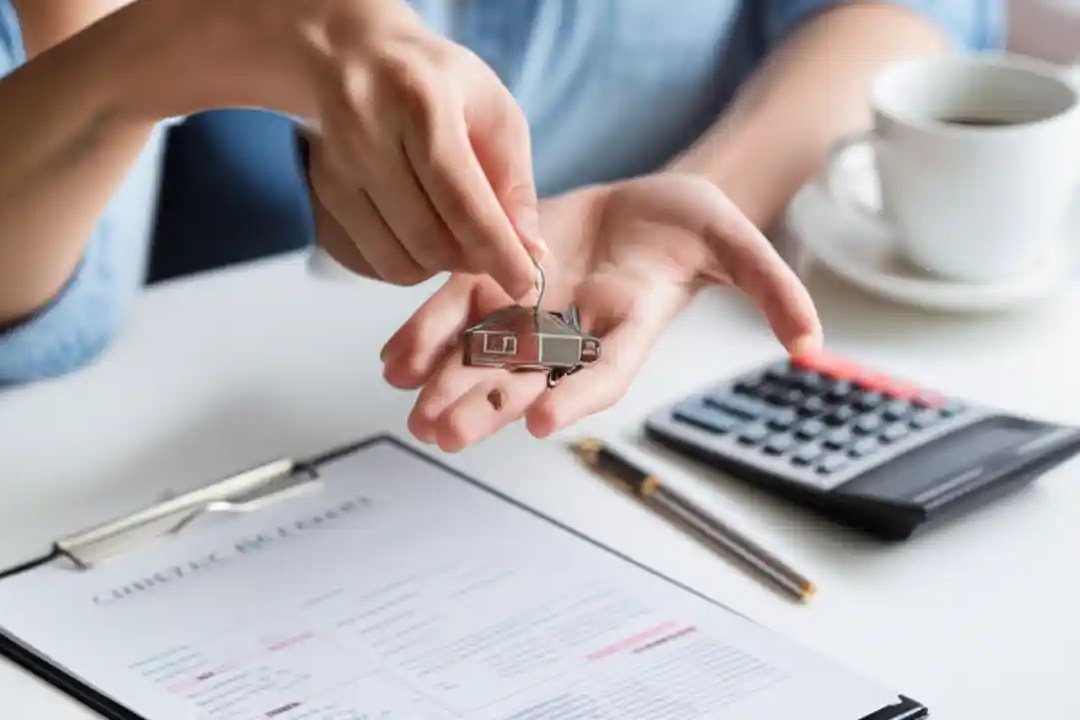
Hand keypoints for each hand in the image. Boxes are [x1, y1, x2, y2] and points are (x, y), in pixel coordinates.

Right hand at [112, 0, 541, 294]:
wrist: (349, 55)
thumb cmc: (432, 82)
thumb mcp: (492, 110)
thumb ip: (513, 182)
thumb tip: (530, 253)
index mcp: (420, 103)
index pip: (461, 199)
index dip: (496, 250)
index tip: (523, 283)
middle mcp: (367, 136)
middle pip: (428, 239)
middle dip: (471, 260)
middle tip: (491, 249)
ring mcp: (335, 169)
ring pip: (397, 261)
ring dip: (438, 265)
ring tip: (454, 234)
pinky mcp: (319, 196)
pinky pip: (370, 263)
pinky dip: (405, 264)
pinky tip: (420, 234)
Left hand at [379, 175, 822, 451]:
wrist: (641, 206)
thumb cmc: (689, 226)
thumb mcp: (735, 242)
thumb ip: (770, 288)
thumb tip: (813, 343)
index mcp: (626, 331)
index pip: (601, 373)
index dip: (575, 397)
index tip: (544, 421)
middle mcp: (571, 333)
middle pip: (527, 379)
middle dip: (487, 406)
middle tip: (447, 435)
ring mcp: (530, 310)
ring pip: (483, 355)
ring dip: (447, 384)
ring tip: (415, 415)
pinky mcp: (496, 280)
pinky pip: (456, 311)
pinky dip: (425, 335)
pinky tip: (394, 362)